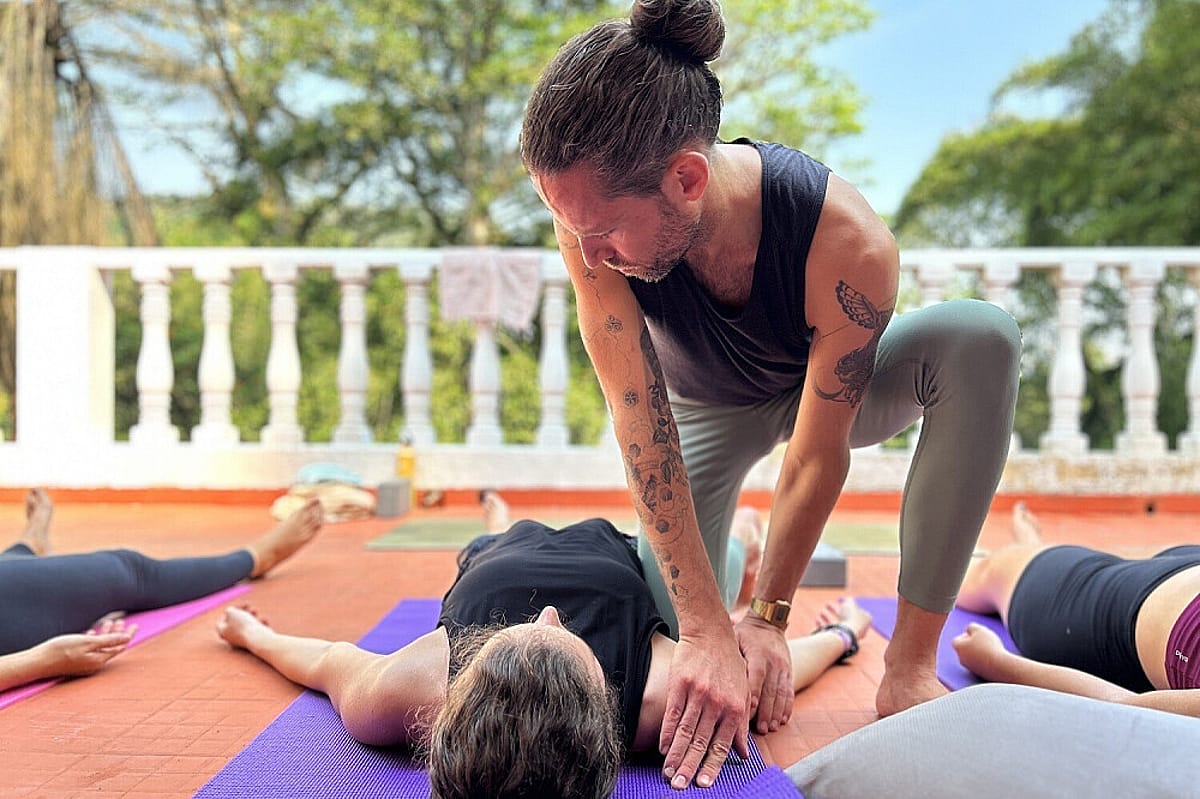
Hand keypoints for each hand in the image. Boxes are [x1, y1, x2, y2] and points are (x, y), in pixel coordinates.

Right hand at [35, 619, 136, 678]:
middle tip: (121, 620)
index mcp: (99, 660)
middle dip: (116, 633)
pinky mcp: (75, 661)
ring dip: (105, 634)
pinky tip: (91, 632)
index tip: (135, 625)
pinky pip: (89, 649)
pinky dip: (93, 640)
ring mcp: (84, 663)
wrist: (37, 661)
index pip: (120, 646)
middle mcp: (93, 664)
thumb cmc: (62, 650)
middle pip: (110, 646)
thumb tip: (127, 638)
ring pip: (99, 647)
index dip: (127, 634)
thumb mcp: (88, 642)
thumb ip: (109, 640)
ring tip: (108, 622)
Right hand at [660, 630, 749, 789]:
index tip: (703, 784)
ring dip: (675, 755)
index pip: (721, 744)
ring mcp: (697, 694)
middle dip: (690, 767)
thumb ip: (741, 725)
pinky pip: (672, 714)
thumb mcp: (744, 693)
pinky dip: (667, 733)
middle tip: (680, 786)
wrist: (710, 633)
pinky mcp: (680, 685)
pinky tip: (663, 748)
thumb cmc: (729, 664)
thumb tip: (742, 754)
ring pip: (684, 731)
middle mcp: (717, 703)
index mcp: (735, 708)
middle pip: (700, 742)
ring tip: (668, 773)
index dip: (712, 766)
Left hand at [734, 614, 792, 733]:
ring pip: (781, 693)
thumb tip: (716, 677)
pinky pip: (789, 691)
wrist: (768, 622)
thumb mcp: (735, 640)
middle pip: (770, 690)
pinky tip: (783, 720)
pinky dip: (787, 707)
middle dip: (766, 712)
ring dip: (776, 713)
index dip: (753, 697)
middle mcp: (773, 662)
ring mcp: (783, 667)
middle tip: (760, 729)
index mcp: (757, 655)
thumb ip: (730, 658)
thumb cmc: (745, 634)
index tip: (748, 714)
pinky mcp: (789, 671)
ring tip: (770, 728)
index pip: (756, 678)